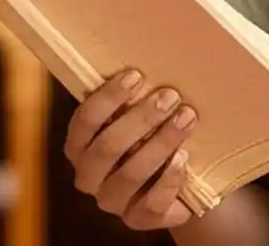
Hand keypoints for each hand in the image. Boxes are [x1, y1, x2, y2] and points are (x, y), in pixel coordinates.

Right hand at [65, 68, 198, 230]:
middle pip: (107, 148)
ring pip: (130, 174)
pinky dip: (169, 179)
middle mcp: (90, 176)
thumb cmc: (156, 135)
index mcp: (81, 146)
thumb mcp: (143, 114)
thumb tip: (157, 49)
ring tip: (187, 118)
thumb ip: (138, 95)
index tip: (136, 75)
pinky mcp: (139, 219)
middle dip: (141, 119)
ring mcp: (113, 200)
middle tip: (170, 96)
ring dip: (161, 143)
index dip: (108, 98)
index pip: (84, 122)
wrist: (182, 178)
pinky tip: (184, 158)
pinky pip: (151, 204)